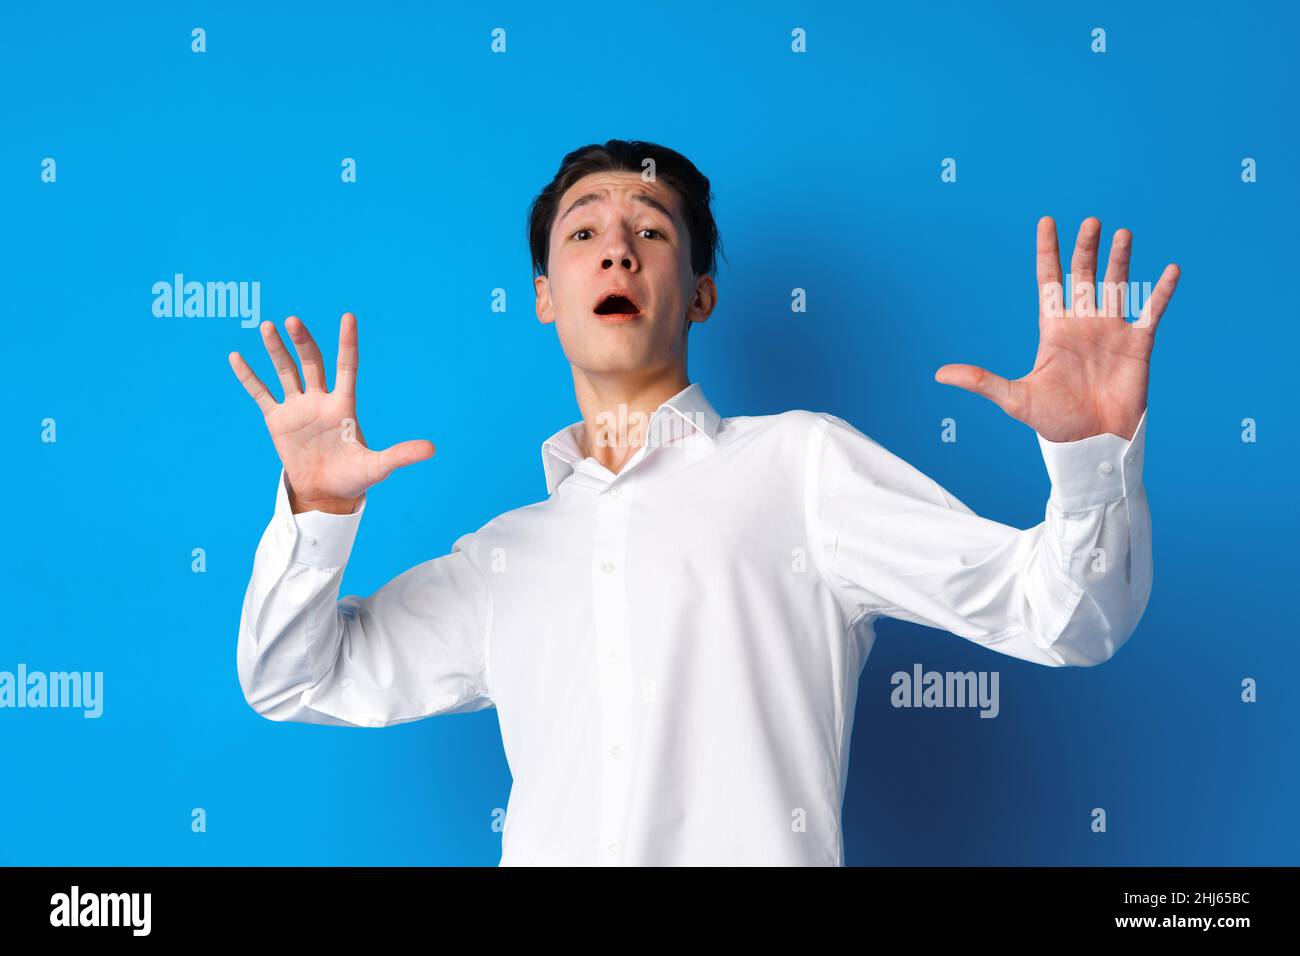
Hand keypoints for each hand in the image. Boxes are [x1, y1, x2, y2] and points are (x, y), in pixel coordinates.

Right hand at [228, 313, 434, 512]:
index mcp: (344, 405)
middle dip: (303, 341)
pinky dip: (249, 376)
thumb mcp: (378, 466)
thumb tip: (432, 449)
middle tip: (293, 321)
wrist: (326, 494)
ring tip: (268, 326)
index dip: (348, 343)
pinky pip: (261, 393)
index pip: (348, 367)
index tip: (348, 317)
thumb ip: (401, 454)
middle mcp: (321, 400)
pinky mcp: (278, 420)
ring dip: (276, 350)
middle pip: (313, 363)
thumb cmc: (354, 478)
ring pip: (286, 371)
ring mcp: (298, 407)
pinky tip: (236, 357)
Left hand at [934, 216, 1180, 441]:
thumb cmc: (1054, 423)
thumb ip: (981, 380)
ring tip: (1123, 233)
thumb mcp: (1014, 398)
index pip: (1048, 281)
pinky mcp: (1138, 345)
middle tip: (1090, 222)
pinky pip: (1152, 311)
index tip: (1047, 222)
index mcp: (1054, 330)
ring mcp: (1111, 332)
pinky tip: (1171, 269)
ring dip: (1121, 259)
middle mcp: (1083, 324)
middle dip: (1086, 249)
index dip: (1048, 252)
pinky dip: (1162, 292)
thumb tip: (939, 374)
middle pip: (1084, 276)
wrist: (1093, 445)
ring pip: (1118, 285)